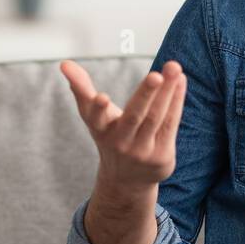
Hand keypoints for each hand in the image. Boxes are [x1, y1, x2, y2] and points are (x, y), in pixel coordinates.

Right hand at [59, 58, 186, 189]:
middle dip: (146, 94)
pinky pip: (171, 123)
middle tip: (156, 76)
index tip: (101, 97)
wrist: (127, 180)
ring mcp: (142, 150)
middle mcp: (120, 142)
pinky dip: (176, 101)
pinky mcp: (161, 155)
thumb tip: (64, 63)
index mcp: (100, 129)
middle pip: (135, 116)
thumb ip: (81, 89)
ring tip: (174, 68)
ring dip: (168, 92)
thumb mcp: (93, 117)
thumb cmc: (110, 137)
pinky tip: (180, 81)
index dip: (98, 108)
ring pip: (156, 117)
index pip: (97, 118)